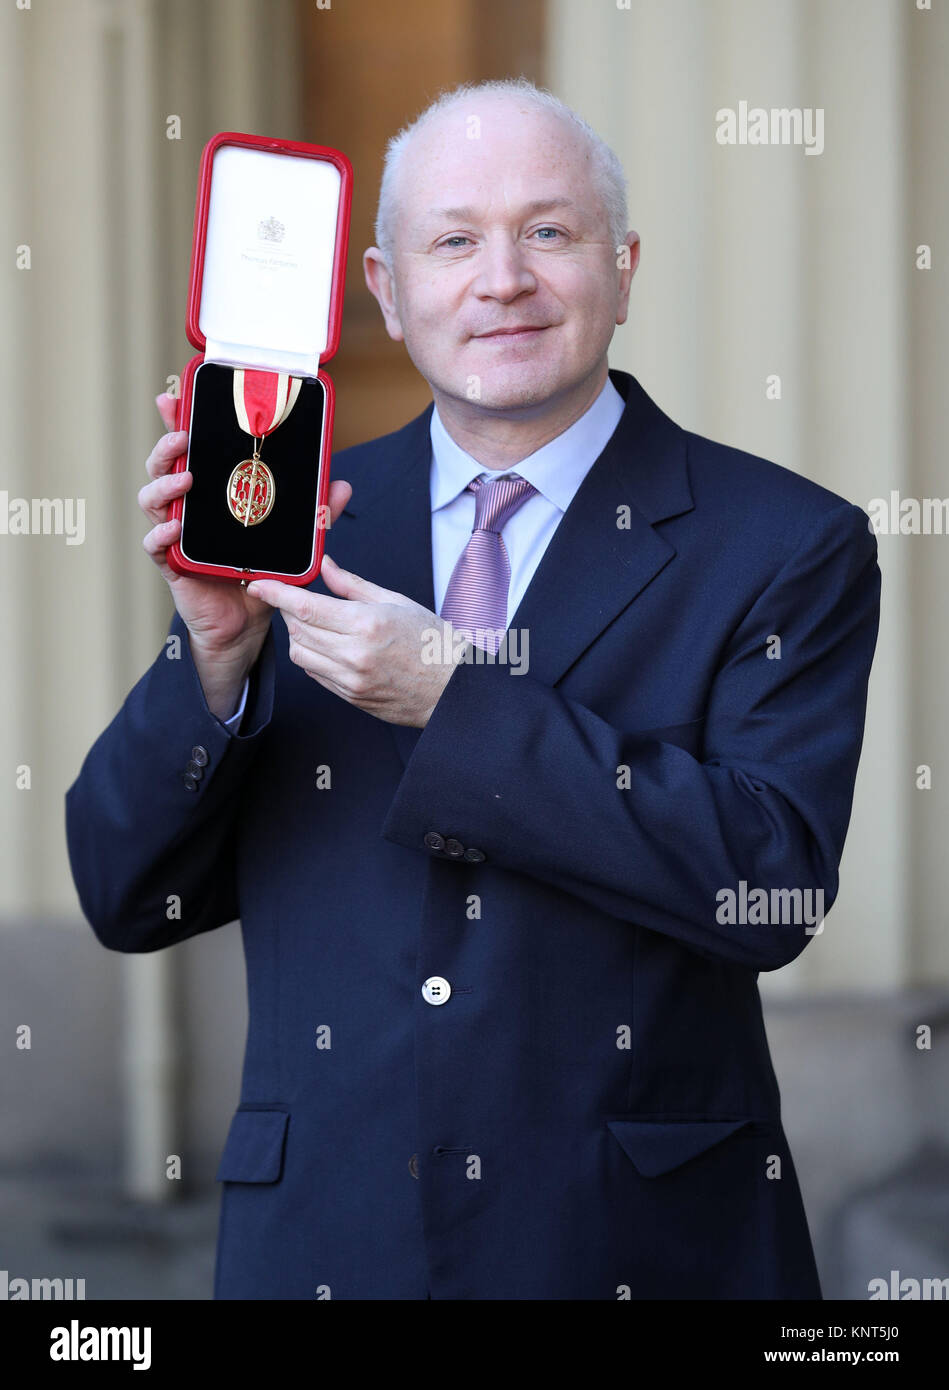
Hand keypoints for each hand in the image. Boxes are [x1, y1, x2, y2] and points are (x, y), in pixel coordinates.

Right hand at [140, 392, 352, 667]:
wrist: (247, 620)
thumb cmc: (260, 571)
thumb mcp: (291, 536)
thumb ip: (315, 514)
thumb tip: (342, 486)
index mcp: (211, 491)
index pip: (188, 450)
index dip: (176, 422)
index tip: (172, 399)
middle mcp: (188, 507)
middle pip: (162, 466)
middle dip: (166, 447)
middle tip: (183, 438)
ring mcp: (176, 534)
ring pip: (152, 500)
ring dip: (163, 485)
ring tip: (185, 478)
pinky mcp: (172, 564)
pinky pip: (154, 545)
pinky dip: (160, 535)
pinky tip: (173, 529)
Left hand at [246, 555, 462, 727]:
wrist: (453, 688)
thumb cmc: (432, 643)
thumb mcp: (396, 602)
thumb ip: (352, 585)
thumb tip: (325, 566)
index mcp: (367, 624)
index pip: (306, 607)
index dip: (277, 594)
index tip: (260, 584)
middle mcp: (355, 654)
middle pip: (297, 630)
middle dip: (290, 612)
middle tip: (298, 600)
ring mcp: (351, 679)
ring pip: (300, 654)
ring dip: (299, 636)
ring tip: (316, 624)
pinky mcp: (350, 696)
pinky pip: (315, 674)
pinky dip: (312, 657)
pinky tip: (328, 647)